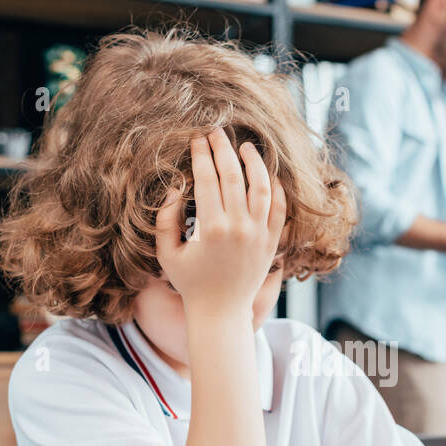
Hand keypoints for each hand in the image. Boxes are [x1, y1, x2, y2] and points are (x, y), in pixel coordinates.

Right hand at [154, 129, 286, 313]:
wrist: (221, 312)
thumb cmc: (190, 282)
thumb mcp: (167, 252)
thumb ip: (165, 218)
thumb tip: (176, 186)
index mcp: (210, 228)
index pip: (207, 179)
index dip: (201, 155)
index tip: (197, 139)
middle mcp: (238, 228)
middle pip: (233, 176)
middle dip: (223, 149)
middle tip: (217, 132)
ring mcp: (258, 234)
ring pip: (262, 187)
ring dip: (254, 162)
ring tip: (246, 147)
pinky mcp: (271, 242)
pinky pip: (279, 208)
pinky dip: (276, 188)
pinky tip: (268, 173)